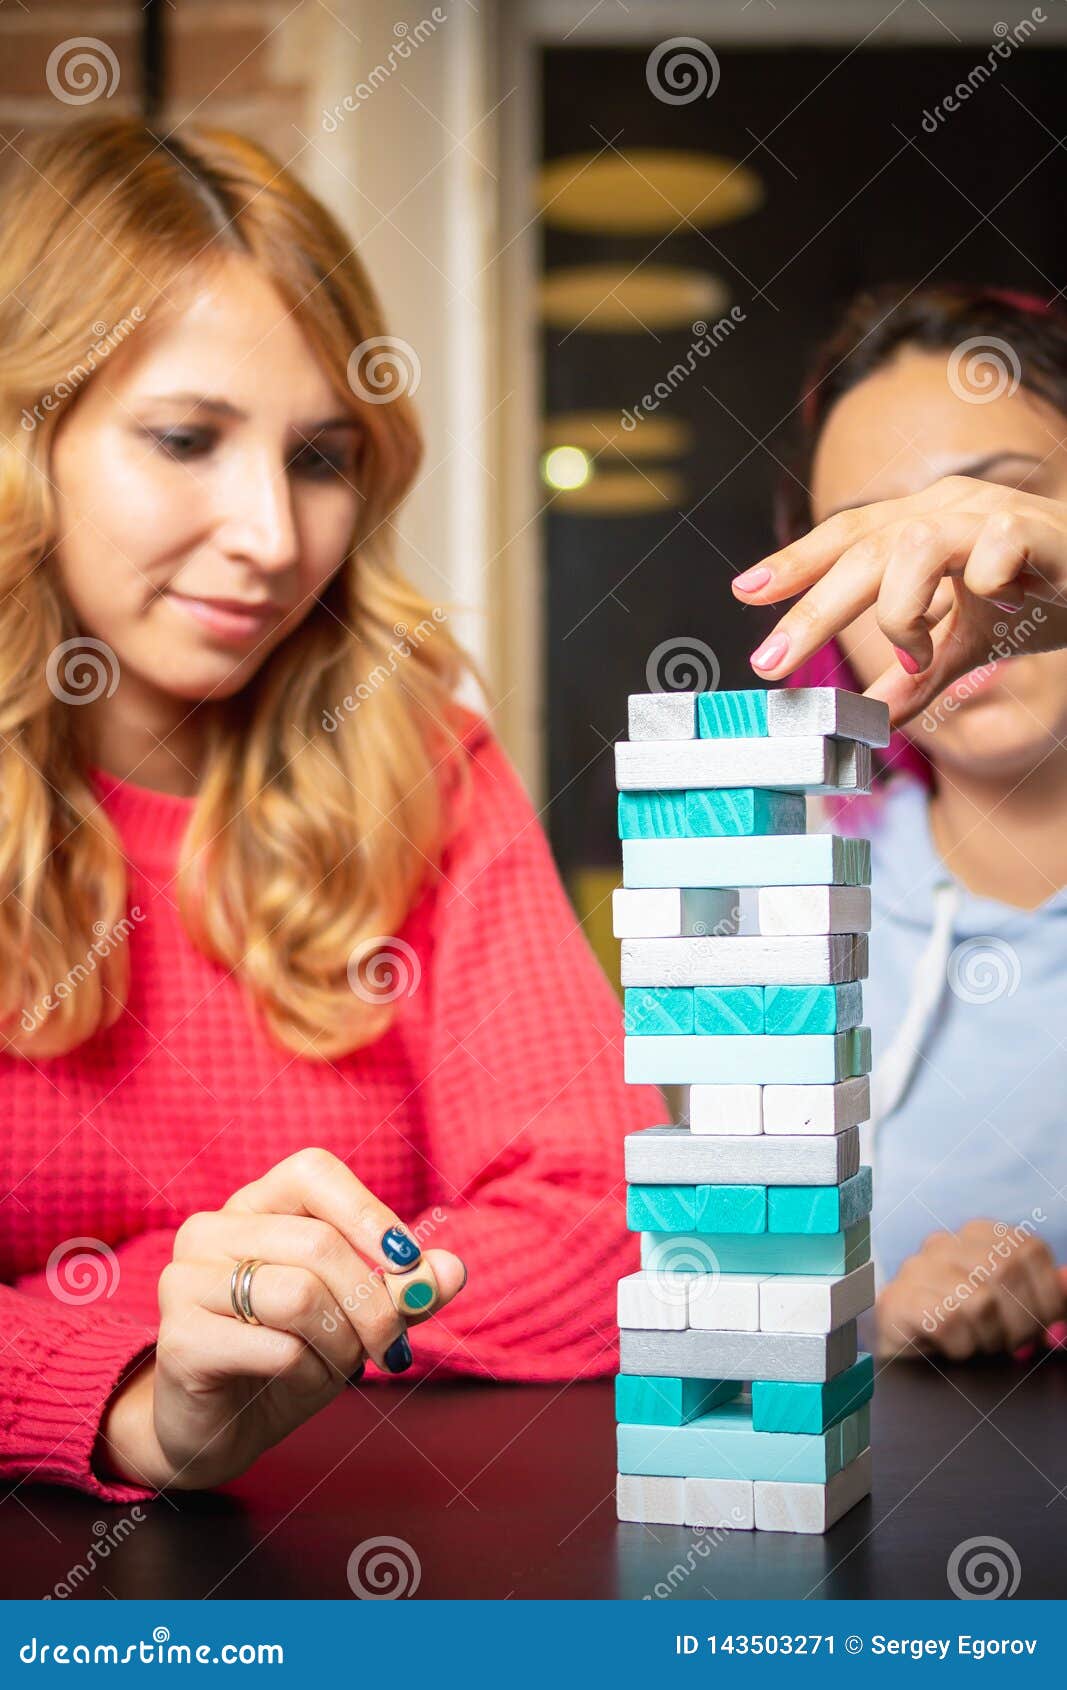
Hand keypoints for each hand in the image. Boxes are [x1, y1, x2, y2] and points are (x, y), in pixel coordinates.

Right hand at [95, 1148, 466, 1490]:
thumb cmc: (290, 1356)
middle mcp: (210, 1229)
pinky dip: (310, 1374)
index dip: (369, 1213)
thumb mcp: (357, 1317)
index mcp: (254, 1205)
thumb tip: (452, 1269)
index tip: (409, 1264)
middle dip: (374, 1303)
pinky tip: (300, 1383)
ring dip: (342, 1343)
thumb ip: (404, 1289)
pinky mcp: (179, 1339)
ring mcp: (185, 1280)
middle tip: (393, 1347)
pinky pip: (277, 1348)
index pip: (313, 1172)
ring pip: (299, 1294)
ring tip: (341, 1365)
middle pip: (318, 1243)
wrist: (221, 1428)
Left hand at [733, 476, 1066, 723]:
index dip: (796, 562)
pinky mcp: (1037, 529)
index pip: (848, 536)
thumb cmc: (1040, 598)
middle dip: (812, 609)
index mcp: (924, 524)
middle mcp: (948, 508)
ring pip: (913, 544)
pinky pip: (991, 550)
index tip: (745, 592)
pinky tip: (990, 606)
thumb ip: (916, 678)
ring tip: (915, 655)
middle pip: (863, 548)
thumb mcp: (967, 646)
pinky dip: (978, 583)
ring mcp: (991, 514)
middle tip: (770, 661)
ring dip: (899, 611)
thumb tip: (867, 721)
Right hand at [875, 1218, 1064, 1361]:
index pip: (1028, 1249)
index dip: (1047, 1295)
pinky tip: (952, 1348)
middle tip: (1013, 1346)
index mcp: (976, 1235)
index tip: (1045, 1327)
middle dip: (1022, 1322)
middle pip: (1005, 1270)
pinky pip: (947, 1322)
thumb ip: (1045, 1295)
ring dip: (990, 1338)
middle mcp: (944, 1243)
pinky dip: (961, 1346)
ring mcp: (916, 1269)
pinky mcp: (897, 1301)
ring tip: (978, 1346)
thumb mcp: (1013, 1310)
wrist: (905, 1355)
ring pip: (979, 1300)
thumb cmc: (965, 1331)